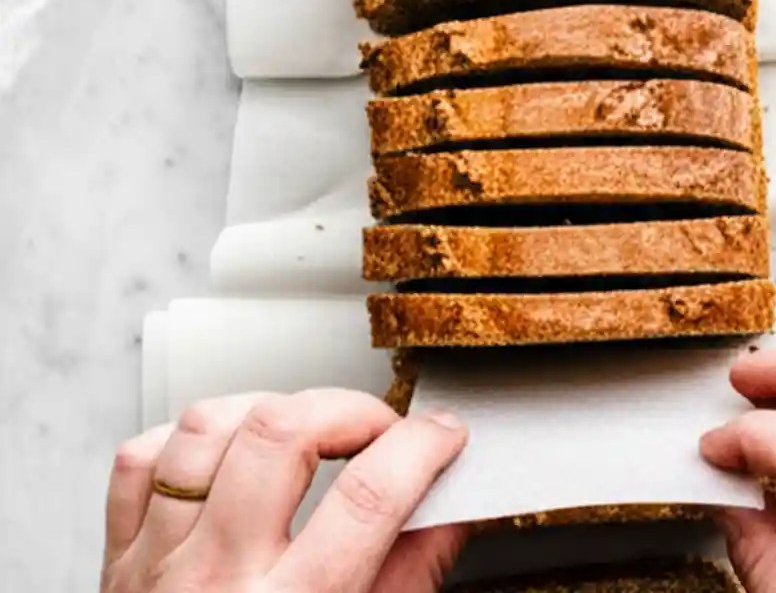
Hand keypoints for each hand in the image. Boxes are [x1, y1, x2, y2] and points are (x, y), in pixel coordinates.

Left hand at [101, 389, 468, 592]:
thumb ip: (409, 577)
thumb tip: (447, 511)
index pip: (368, 496)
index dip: (421, 447)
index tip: (444, 435)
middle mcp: (219, 582)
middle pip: (280, 437)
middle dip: (348, 409)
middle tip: (380, 429)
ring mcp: (159, 565)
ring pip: (205, 430)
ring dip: (270, 410)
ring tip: (307, 430)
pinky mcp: (119, 560)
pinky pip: (140, 462)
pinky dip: (189, 441)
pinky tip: (230, 454)